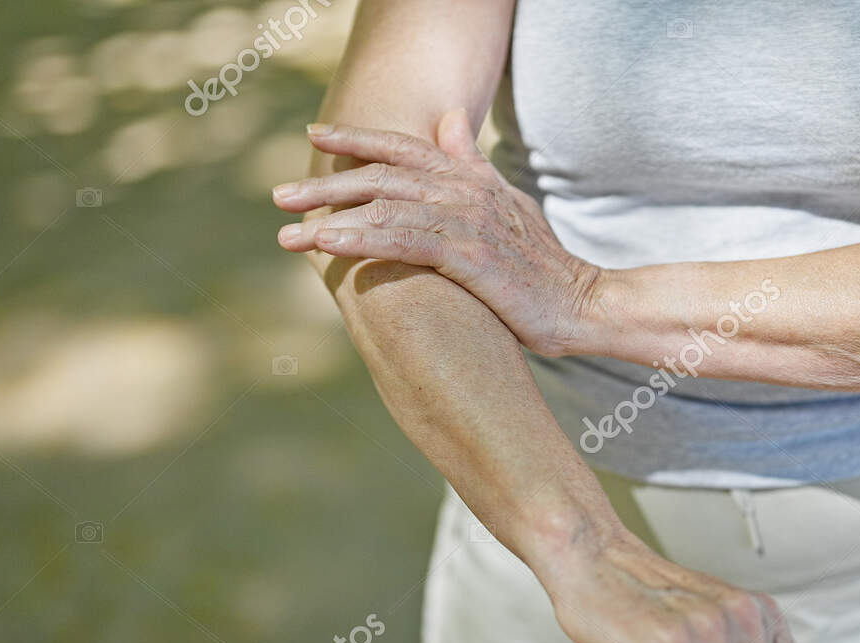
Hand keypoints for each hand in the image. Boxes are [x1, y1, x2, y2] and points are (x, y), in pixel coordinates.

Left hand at [274, 108, 604, 356]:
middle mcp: (464, 191)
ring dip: (331, 218)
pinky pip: (404, 241)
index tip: (317, 135)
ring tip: (287, 232)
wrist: (581, 303)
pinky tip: (329, 243)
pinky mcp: (468, 256)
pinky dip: (363, 239)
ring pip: (385, 209)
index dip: (359, 138)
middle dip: (327, 184)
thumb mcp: (507, 203)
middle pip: (382, 176)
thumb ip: (471, 164)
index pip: (404, 147)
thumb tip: (449, 121)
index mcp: (469, 178)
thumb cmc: (540, 264)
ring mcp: (466, 221)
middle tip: (279, 195)